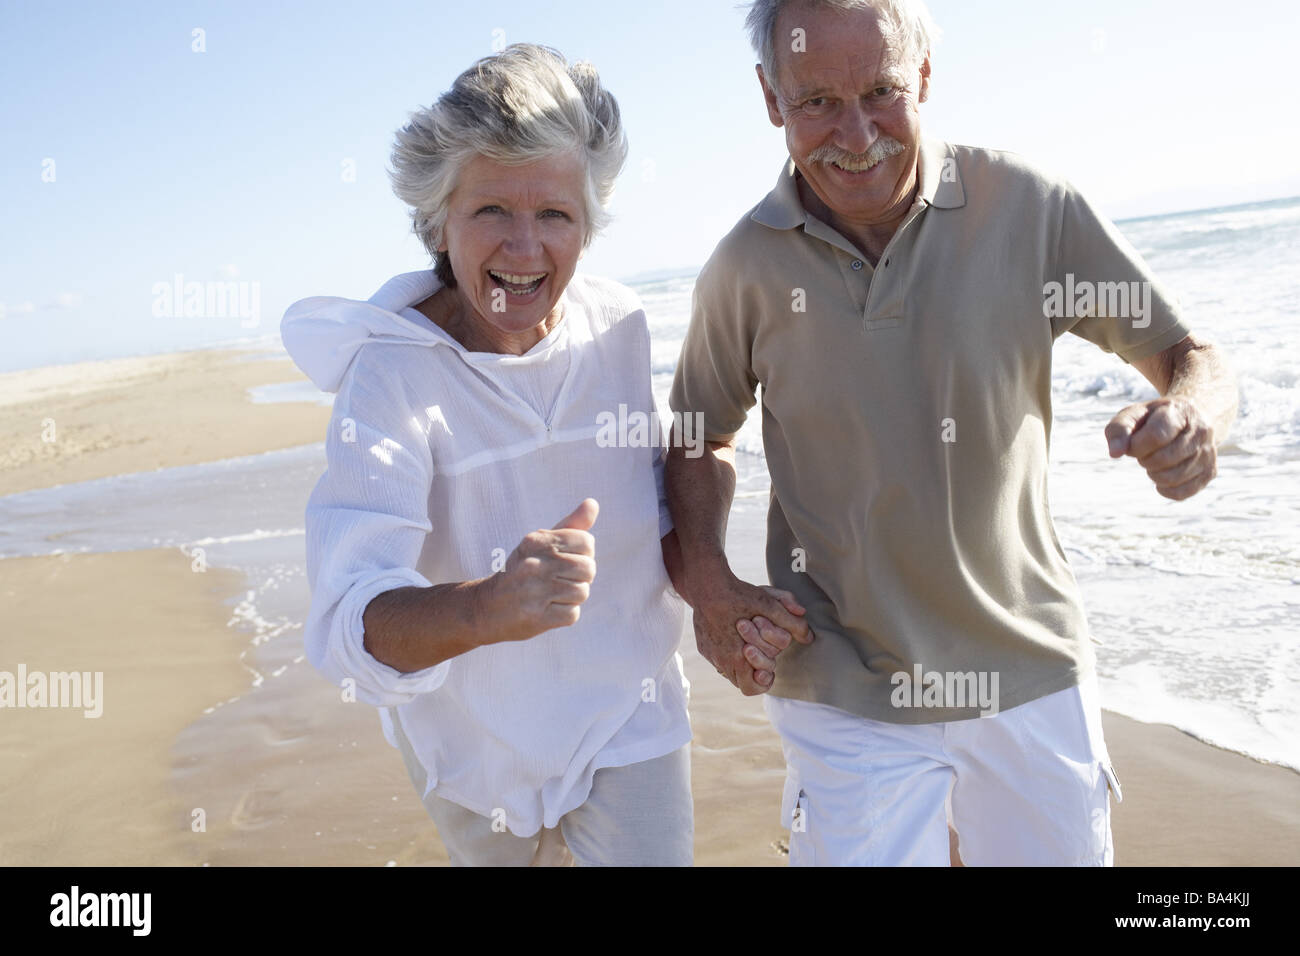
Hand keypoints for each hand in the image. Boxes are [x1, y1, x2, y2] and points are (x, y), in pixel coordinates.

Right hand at [492, 498, 597, 641]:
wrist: (486, 608)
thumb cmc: (520, 572)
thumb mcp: (539, 544)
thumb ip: (570, 525)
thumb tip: (593, 503)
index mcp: (536, 540)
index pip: (586, 541)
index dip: (583, 553)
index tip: (565, 560)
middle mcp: (534, 563)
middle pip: (588, 568)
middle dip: (580, 577)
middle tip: (560, 580)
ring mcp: (534, 591)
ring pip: (582, 592)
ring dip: (572, 597)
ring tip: (551, 595)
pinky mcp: (536, 617)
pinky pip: (572, 614)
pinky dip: (564, 614)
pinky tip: (547, 609)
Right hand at [690, 572, 813, 694]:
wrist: (707, 584)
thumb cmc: (740, 595)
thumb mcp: (770, 605)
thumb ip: (792, 623)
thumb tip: (809, 637)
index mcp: (739, 657)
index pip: (752, 687)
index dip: (764, 682)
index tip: (768, 671)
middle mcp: (722, 660)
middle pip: (741, 683)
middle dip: (754, 670)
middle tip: (760, 656)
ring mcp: (711, 655)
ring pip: (729, 673)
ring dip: (741, 664)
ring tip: (749, 646)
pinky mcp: (703, 647)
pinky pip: (717, 660)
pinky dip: (727, 655)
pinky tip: (733, 638)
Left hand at [1105, 396, 1217, 499]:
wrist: (1189, 418)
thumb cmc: (1153, 419)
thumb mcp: (1133, 415)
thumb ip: (1119, 430)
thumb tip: (1115, 453)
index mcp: (1181, 412)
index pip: (1157, 435)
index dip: (1137, 446)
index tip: (1132, 445)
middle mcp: (1201, 431)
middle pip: (1164, 459)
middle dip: (1144, 460)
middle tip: (1144, 453)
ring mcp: (1208, 452)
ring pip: (1174, 478)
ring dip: (1154, 475)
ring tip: (1154, 462)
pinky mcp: (1210, 472)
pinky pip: (1183, 492)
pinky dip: (1166, 490)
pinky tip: (1161, 479)